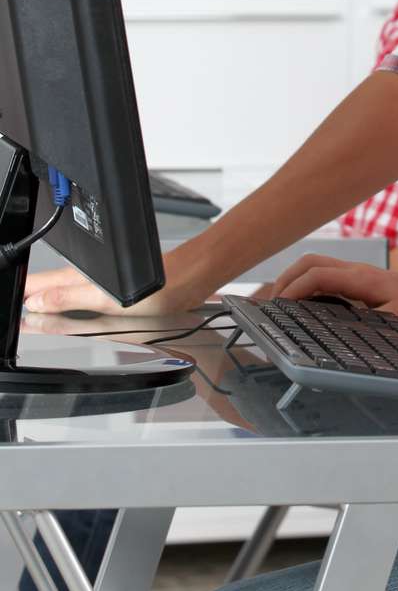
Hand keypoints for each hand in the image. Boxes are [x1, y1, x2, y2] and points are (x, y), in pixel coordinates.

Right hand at [23, 247, 207, 316]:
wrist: (187, 279)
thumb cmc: (158, 288)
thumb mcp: (107, 301)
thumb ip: (71, 301)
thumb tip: (38, 304)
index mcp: (80, 278)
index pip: (39, 285)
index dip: (23, 295)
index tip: (11, 310)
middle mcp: (86, 277)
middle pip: (47, 286)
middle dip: (28, 296)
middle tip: (15, 314)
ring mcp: (97, 281)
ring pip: (61, 288)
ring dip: (44, 297)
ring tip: (29, 310)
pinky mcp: (109, 286)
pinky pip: (77, 291)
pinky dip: (63, 298)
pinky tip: (62, 306)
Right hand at [268, 254, 397, 329]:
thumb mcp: (395, 321)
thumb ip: (365, 323)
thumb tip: (333, 330)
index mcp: (361, 278)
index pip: (316, 275)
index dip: (293, 289)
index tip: (277, 307)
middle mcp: (356, 270)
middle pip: (309, 261)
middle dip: (286, 279)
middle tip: (271, 305)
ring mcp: (357, 272)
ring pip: (316, 265)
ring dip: (295, 279)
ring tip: (280, 303)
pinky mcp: (360, 279)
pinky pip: (326, 274)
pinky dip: (308, 284)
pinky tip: (304, 304)